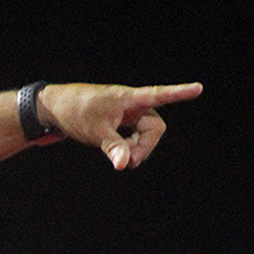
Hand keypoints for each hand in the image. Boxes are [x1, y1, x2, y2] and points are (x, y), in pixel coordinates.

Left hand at [40, 82, 203, 169]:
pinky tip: (121, 155)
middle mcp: (131, 104)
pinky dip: (130, 147)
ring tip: (122, 160)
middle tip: (128, 162)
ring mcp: (126, 113)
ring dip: (138, 149)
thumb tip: (125, 165)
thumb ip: (113, 148)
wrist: (55, 107)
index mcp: (128, 98)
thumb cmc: (75, 112)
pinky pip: (134, 135)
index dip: (179, 93)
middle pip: (154, 127)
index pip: (158, 95)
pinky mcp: (120, 121)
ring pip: (145, 133)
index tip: (198, 88)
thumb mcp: (95, 132)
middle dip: (145, 146)